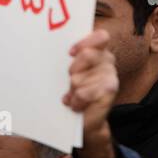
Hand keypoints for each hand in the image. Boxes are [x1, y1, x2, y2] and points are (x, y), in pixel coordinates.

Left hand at [64, 29, 118, 157]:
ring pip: (80, 77)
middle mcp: (107, 60)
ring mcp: (111, 75)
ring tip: (73, 96)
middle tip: (70, 80)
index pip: (100, 37)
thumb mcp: (72, 72)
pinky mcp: (110, 90)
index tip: (70, 53)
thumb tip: (46, 47)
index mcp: (99, 51)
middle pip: (87, 55)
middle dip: (73, 69)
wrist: (85, 121)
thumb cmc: (75, 92)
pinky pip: (84, 92)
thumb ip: (70, 59)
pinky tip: (76, 105)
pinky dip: (76, 101)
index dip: (84, 43)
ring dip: (73, 89)